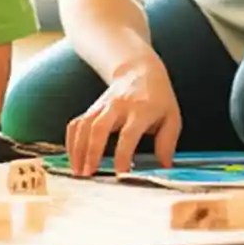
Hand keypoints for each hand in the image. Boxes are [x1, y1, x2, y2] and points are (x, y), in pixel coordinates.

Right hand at [66, 63, 180, 176]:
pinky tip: (73, 158)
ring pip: (84, 126)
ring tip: (78, 171)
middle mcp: (118, 106)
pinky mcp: (92, 108)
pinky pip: (76, 124)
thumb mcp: (172, 117)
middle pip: (99, 128)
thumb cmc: (158, 98)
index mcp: (141, 110)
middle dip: (92, 152)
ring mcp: (102, 106)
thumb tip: (164, 166)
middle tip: (89, 174)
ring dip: (78, 149)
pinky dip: (71, 141)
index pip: (129, 134)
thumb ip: (168, 142)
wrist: (139, 71)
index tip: (120, 174)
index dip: (123, 155)